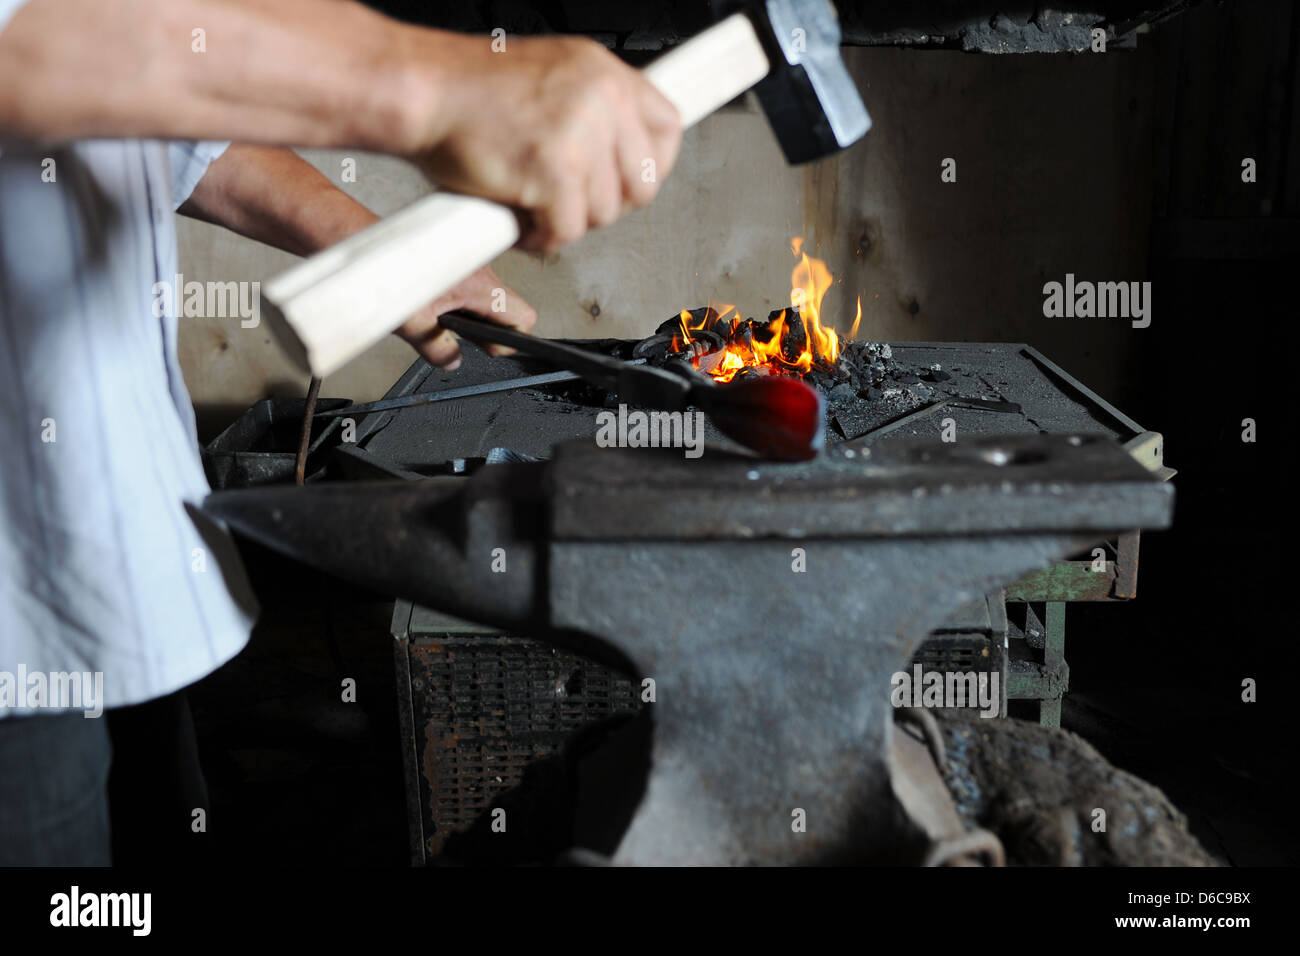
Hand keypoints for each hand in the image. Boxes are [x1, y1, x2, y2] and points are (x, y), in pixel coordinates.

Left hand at [396, 266, 535, 368]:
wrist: (372, 244)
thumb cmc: (389, 270)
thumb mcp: (413, 325)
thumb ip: (438, 350)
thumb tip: (452, 360)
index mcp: (480, 285)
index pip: (523, 317)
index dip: (508, 340)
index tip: (487, 348)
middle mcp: (482, 270)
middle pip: (509, 308)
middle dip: (490, 329)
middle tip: (466, 338)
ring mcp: (472, 263)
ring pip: (491, 296)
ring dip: (475, 313)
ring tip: (447, 320)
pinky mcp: (459, 260)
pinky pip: (474, 284)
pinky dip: (462, 299)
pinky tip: (439, 305)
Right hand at [410, 34, 681, 252]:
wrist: (419, 92)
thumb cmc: (468, 95)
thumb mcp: (548, 81)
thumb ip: (591, 111)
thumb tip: (620, 157)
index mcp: (603, 72)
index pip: (667, 127)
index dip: (651, 167)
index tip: (628, 182)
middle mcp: (600, 96)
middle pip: (644, 183)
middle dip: (605, 203)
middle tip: (567, 199)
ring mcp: (581, 133)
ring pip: (604, 213)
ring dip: (566, 220)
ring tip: (530, 200)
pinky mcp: (555, 171)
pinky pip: (569, 231)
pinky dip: (541, 236)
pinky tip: (519, 215)